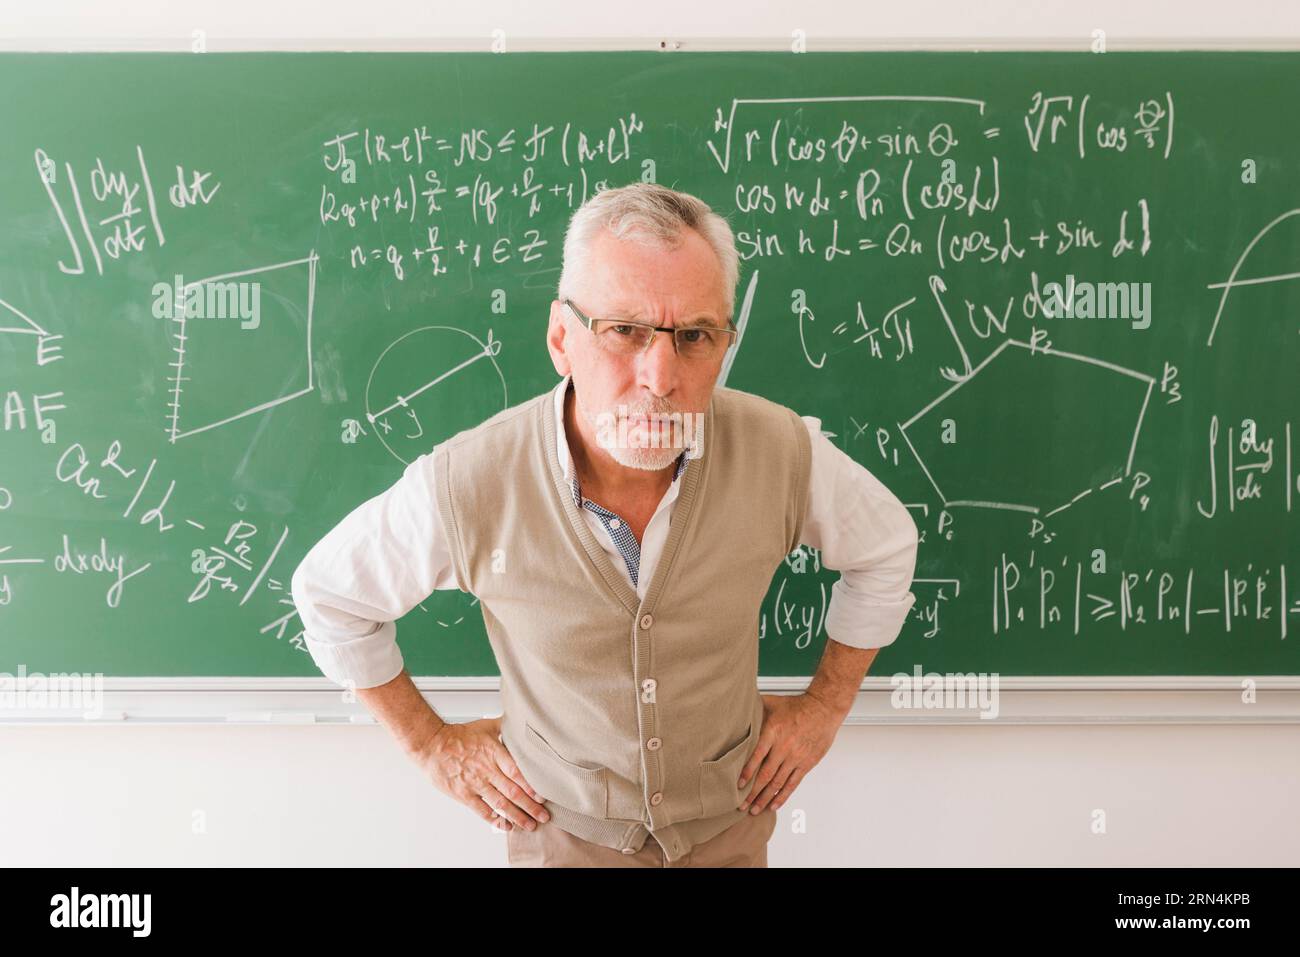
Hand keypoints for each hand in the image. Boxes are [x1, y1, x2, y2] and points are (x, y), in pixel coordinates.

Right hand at [420, 716, 549, 831]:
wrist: (431, 745)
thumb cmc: (457, 736)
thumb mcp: (485, 726)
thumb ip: (504, 726)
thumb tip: (520, 719)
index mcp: (494, 753)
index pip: (518, 772)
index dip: (532, 786)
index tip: (543, 797)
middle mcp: (487, 770)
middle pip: (513, 791)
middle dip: (530, 806)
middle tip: (543, 817)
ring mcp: (476, 784)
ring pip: (501, 804)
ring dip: (517, 816)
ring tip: (529, 825)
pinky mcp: (464, 794)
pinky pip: (482, 810)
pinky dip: (495, 819)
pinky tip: (506, 826)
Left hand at [737, 692, 842, 814]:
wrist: (823, 709)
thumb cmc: (797, 706)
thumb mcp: (772, 703)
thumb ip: (754, 708)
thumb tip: (736, 708)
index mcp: (773, 732)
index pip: (756, 756)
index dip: (746, 773)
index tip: (737, 785)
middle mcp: (784, 747)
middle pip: (765, 775)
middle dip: (752, 792)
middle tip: (741, 805)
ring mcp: (796, 757)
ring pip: (777, 783)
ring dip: (764, 798)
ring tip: (754, 809)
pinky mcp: (806, 764)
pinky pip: (792, 783)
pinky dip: (782, 796)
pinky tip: (774, 805)